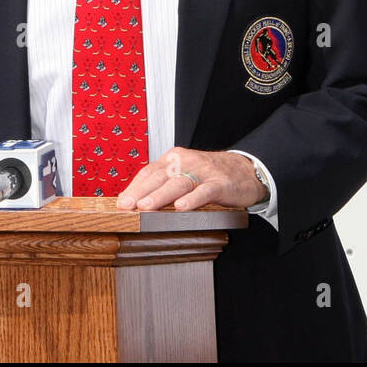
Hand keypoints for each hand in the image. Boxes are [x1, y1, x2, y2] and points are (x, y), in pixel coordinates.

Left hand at [116, 148, 266, 211]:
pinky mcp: (220, 183)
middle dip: (142, 192)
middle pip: (160, 177)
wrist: (245, 170)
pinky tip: (182, 207)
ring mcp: (204, 172)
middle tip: (128, 205)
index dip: (134, 188)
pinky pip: (205, 191)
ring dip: (161, 195)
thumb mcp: (183, 174)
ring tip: (147, 207)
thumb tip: (135, 200)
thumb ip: (162, 184)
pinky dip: (193, 199)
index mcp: (174, 159)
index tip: (121, 203)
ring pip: (179, 183)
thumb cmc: (209, 175)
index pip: (149, 172)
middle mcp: (186, 162)